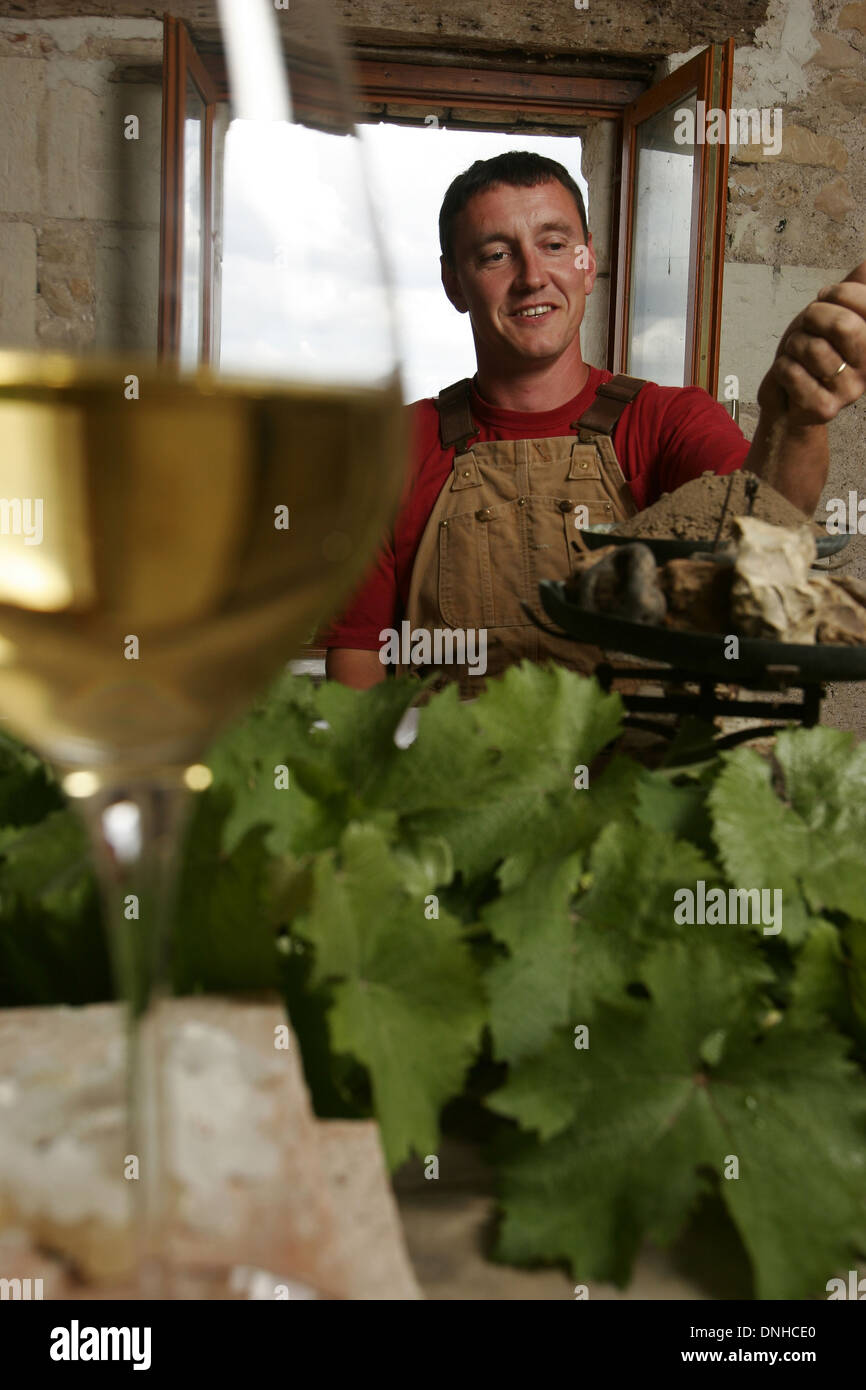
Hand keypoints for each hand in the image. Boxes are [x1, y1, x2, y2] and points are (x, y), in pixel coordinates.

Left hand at [756, 261, 865, 426]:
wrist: (789, 399)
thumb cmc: (811, 353)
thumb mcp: (833, 314)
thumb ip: (855, 290)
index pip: (865, 302)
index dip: (838, 293)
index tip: (824, 298)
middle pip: (843, 326)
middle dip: (814, 316)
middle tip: (807, 325)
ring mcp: (849, 391)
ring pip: (812, 348)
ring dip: (794, 345)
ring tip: (797, 354)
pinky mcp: (825, 408)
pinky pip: (792, 373)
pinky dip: (782, 368)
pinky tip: (789, 376)